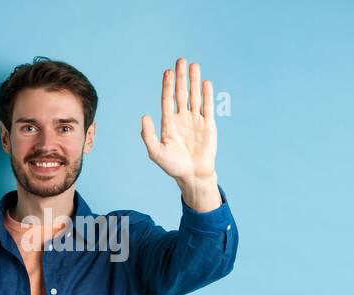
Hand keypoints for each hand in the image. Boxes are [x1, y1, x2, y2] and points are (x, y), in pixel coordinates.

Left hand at [141, 57, 219, 209]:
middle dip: (180, 77)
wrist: (193, 175)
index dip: (167, 86)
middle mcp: (182, 119)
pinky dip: (207, 94)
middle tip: (180, 60)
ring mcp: (196, 121)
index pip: (168, 99)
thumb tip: (145, 116)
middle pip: (181, 93)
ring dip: (194, 81)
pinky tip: (205, 83)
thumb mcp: (155, 152)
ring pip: (194, 96)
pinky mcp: (208, 125)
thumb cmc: (173, 166)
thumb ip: (148, 135)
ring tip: (193, 65)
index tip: (167, 71)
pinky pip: (207, 107)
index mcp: (169, 123)